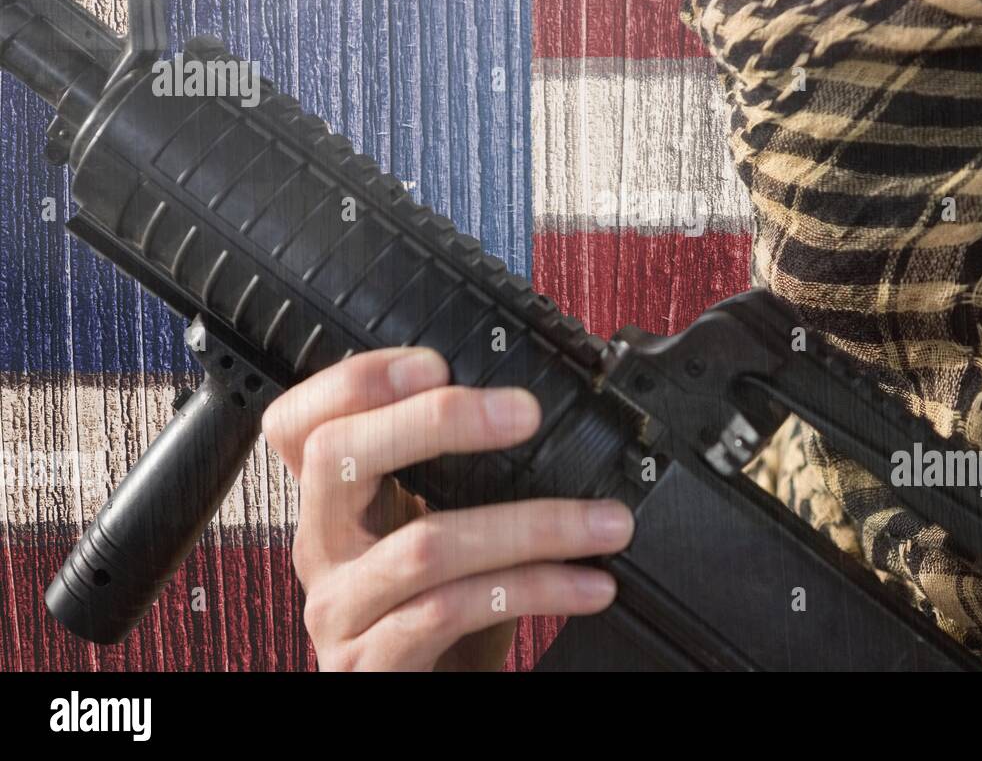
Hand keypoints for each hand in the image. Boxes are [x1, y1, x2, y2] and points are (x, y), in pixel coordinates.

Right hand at [262, 347, 635, 670]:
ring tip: (606, 523)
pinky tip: (588, 585)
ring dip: (532, 525)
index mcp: (336, 500)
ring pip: (423, 545)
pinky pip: (451, 611)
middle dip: (438, 420)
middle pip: (338, 455)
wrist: (433, 695)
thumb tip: (540, 410)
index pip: (301, 421)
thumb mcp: (448, 529)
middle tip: (526, 414)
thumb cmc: (444, 616)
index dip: (355, 380)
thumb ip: (467, 477)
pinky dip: (535, 589)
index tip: (436, 360)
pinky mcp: (371, 665)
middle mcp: (320, 547)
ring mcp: (340, 608)